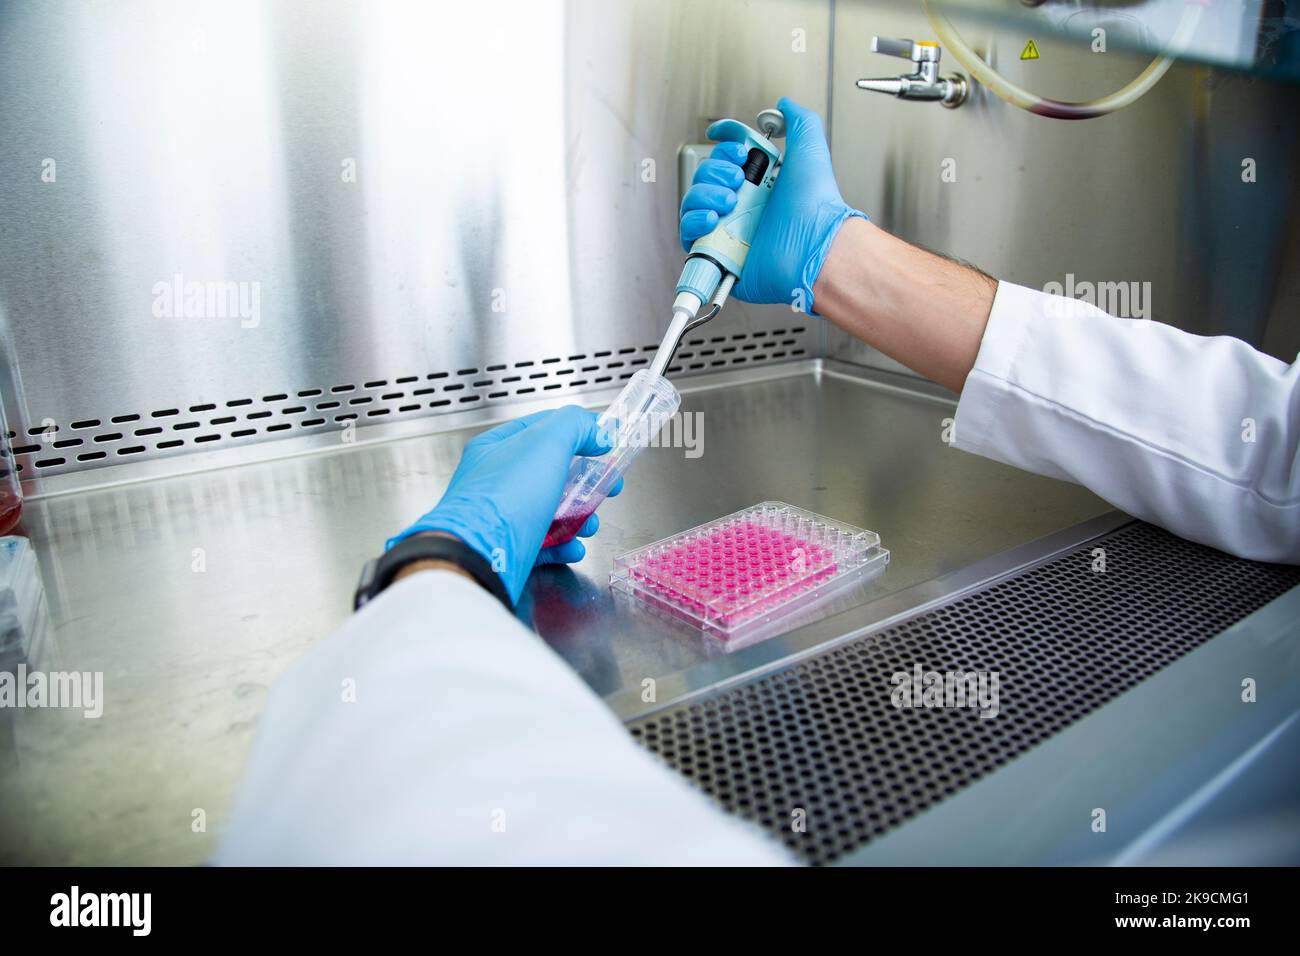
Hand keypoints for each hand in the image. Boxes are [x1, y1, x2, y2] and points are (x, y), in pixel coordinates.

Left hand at [388, 406, 621, 602]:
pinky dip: (565, 546)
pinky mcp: (510, 550)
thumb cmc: (505, 498)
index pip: (543, 430)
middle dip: (587, 482)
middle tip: (610, 486)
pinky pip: (545, 545)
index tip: (606, 442)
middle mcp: (497, 483)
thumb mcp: (546, 443)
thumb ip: (576, 426)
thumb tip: (597, 430)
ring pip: (552, 512)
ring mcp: (503, 518)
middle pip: (554, 474)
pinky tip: (575, 547)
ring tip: (590, 524)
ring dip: (580, 517)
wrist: (479, 558)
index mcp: (498, 449)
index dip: (579, 433)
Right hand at [678, 96, 865, 313]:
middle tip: (739, 177)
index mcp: (760, 181)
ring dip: (705, 194)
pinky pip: (689, 233)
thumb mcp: (810, 148)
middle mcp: (743, 204)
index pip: (726, 156)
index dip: (721, 142)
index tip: (720, 133)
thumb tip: (783, 105)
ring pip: (693, 202)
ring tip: (729, 201)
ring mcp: (729, 228)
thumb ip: (798, 120)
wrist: (813, 244)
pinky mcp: (719, 253)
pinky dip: (693, 221)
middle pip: (705, 175)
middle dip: (716, 169)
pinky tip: (712, 218)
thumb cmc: (815, 203)